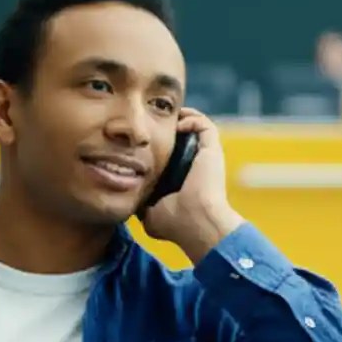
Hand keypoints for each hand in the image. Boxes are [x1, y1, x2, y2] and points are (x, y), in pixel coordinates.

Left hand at [140, 109, 245, 262]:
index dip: (156, 146)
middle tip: (149, 123)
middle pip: (183, 139)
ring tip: (164, 117)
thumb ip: (141, 204)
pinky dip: (191, 118)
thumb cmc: (175, 223)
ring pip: (196, 127)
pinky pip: (204, 125)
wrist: (197, 223)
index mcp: (181, 179)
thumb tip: (128, 199)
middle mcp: (194, 166)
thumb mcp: (150, 215)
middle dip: (167, 128)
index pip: (170, 156)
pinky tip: (177, 123)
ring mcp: (205, 157)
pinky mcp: (212, 150)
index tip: (139, 141)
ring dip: (180, 118)